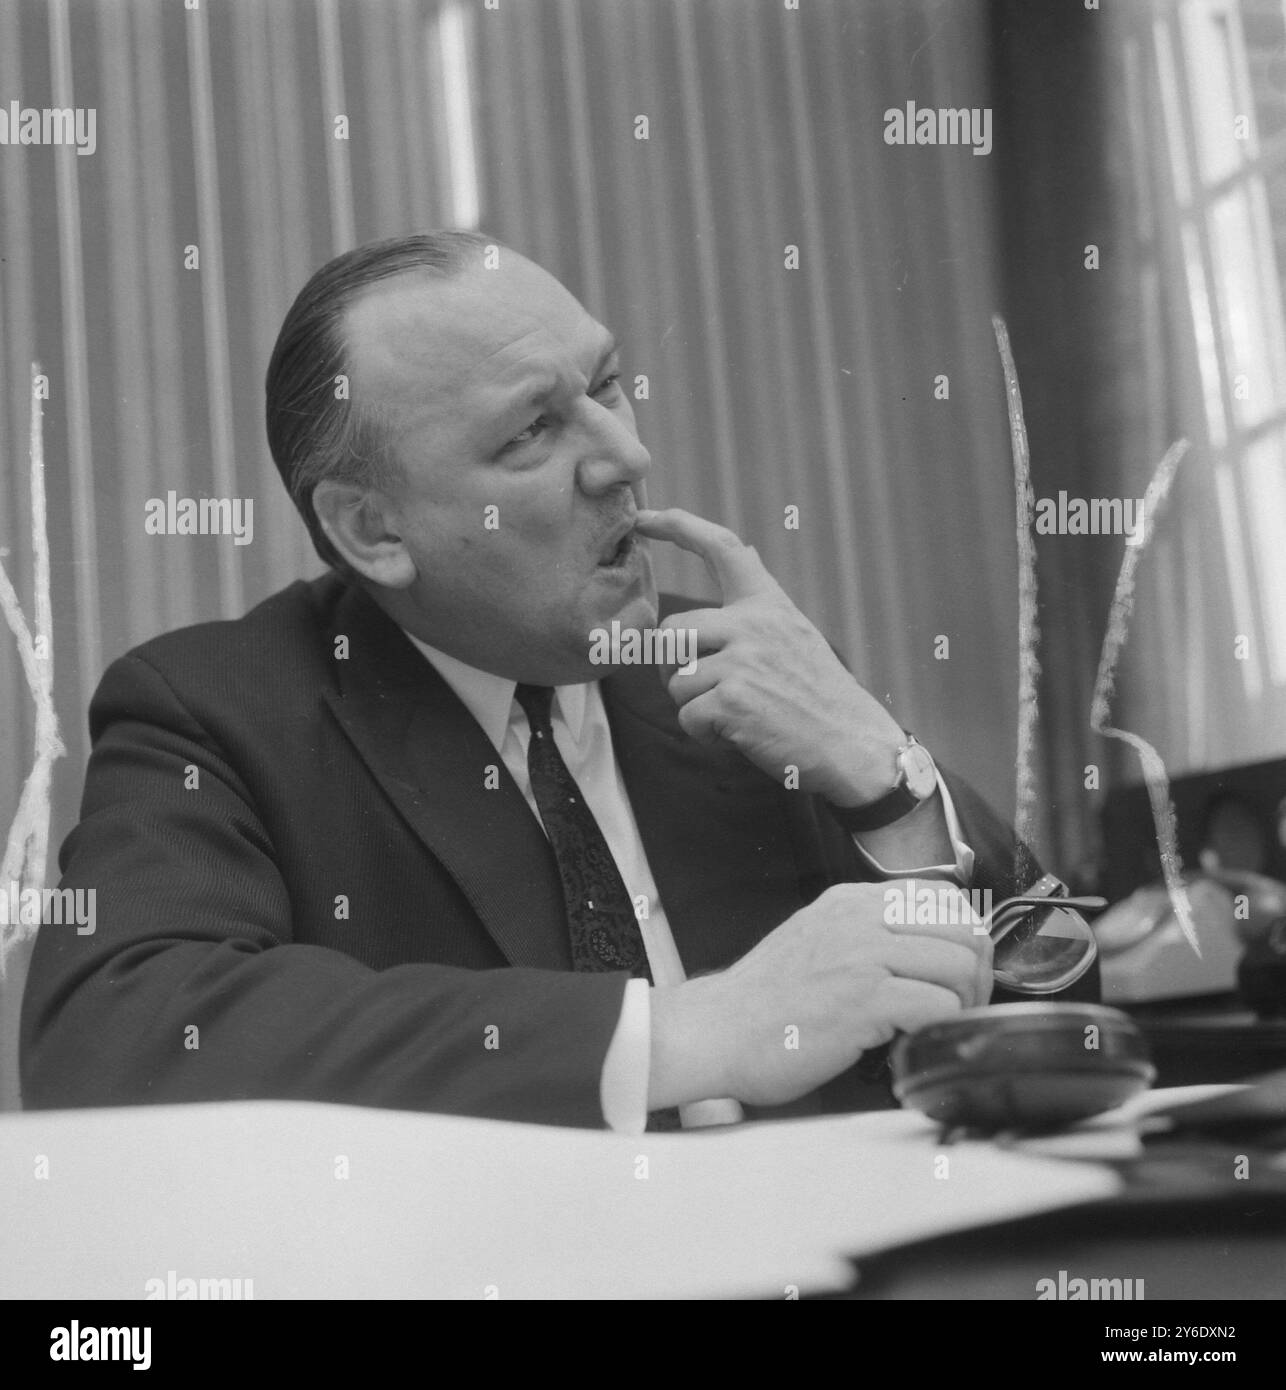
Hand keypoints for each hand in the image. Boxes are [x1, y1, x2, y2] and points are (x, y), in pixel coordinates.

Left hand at [634, 507, 904, 806]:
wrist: (854, 747)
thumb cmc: (821, 700)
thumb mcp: (796, 636)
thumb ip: (756, 613)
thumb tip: (734, 568)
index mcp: (769, 605)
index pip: (723, 548)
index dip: (679, 527)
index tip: (645, 518)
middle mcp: (754, 624)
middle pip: (671, 631)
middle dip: (673, 667)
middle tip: (703, 691)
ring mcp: (743, 661)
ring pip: (675, 680)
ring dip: (694, 706)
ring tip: (735, 715)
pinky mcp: (733, 700)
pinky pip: (687, 716)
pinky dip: (704, 735)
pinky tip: (739, 736)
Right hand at [649, 880, 993, 1109]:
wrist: (714, 1032)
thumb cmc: (762, 1003)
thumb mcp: (815, 940)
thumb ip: (863, 934)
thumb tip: (922, 950)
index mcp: (850, 900)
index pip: (944, 898)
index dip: (963, 940)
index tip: (955, 975)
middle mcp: (859, 917)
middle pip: (965, 928)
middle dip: (976, 974)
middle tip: (958, 1007)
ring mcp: (861, 955)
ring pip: (961, 965)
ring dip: (962, 1004)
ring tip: (936, 1025)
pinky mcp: (863, 1000)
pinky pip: (938, 1006)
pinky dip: (940, 1029)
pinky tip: (913, 1040)